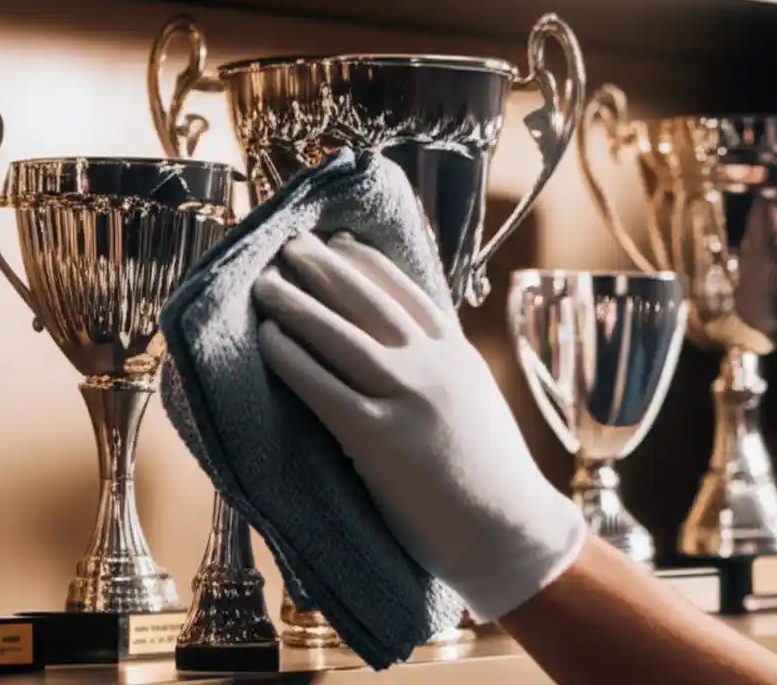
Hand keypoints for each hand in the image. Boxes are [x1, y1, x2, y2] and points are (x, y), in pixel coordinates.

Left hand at [253, 231, 585, 620]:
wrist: (512, 535)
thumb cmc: (490, 478)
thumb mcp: (475, 401)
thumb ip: (441, 368)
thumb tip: (404, 344)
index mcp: (457, 355)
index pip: (406, 291)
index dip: (365, 262)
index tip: (336, 240)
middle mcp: (434, 366)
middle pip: (368, 301)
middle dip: (323, 268)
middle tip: (288, 245)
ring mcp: (409, 400)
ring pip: (342, 335)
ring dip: (297, 304)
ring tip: (264, 283)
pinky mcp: (381, 440)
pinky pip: (325, 389)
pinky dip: (293, 358)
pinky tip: (267, 339)